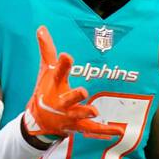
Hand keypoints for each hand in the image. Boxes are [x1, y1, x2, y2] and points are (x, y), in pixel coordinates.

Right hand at [22, 27, 115, 142]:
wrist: (40, 121)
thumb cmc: (46, 91)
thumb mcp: (45, 70)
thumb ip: (47, 50)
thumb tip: (41, 27)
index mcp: (55, 86)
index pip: (58, 73)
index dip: (63, 65)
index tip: (67, 56)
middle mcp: (61, 101)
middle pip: (68, 98)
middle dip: (74, 96)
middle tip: (83, 91)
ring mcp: (69, 115)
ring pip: (79, 115)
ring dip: (86, 113)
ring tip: (95, 111)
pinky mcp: (77, 126)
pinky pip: (92, 129)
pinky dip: (105, 131)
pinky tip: (118, 131)